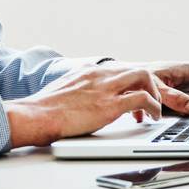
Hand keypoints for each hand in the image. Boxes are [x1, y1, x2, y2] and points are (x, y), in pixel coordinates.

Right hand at [4, 61, 188, 149]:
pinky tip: (152, 117)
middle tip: (150, 104)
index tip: (133, 99)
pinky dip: (153, 108)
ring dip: (154, 95)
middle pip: (137, 70)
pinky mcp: (109, 105)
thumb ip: (78, 91)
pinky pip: (142, 100)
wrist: (34, 115)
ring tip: (155, 111)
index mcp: (89, 72)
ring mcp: (106, 88)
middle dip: (150, 87)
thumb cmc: (43, 110)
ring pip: (144, 78)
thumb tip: (81, 101)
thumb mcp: (63, 91)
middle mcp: (100, 75)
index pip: (120, 71)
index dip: (131, 86)